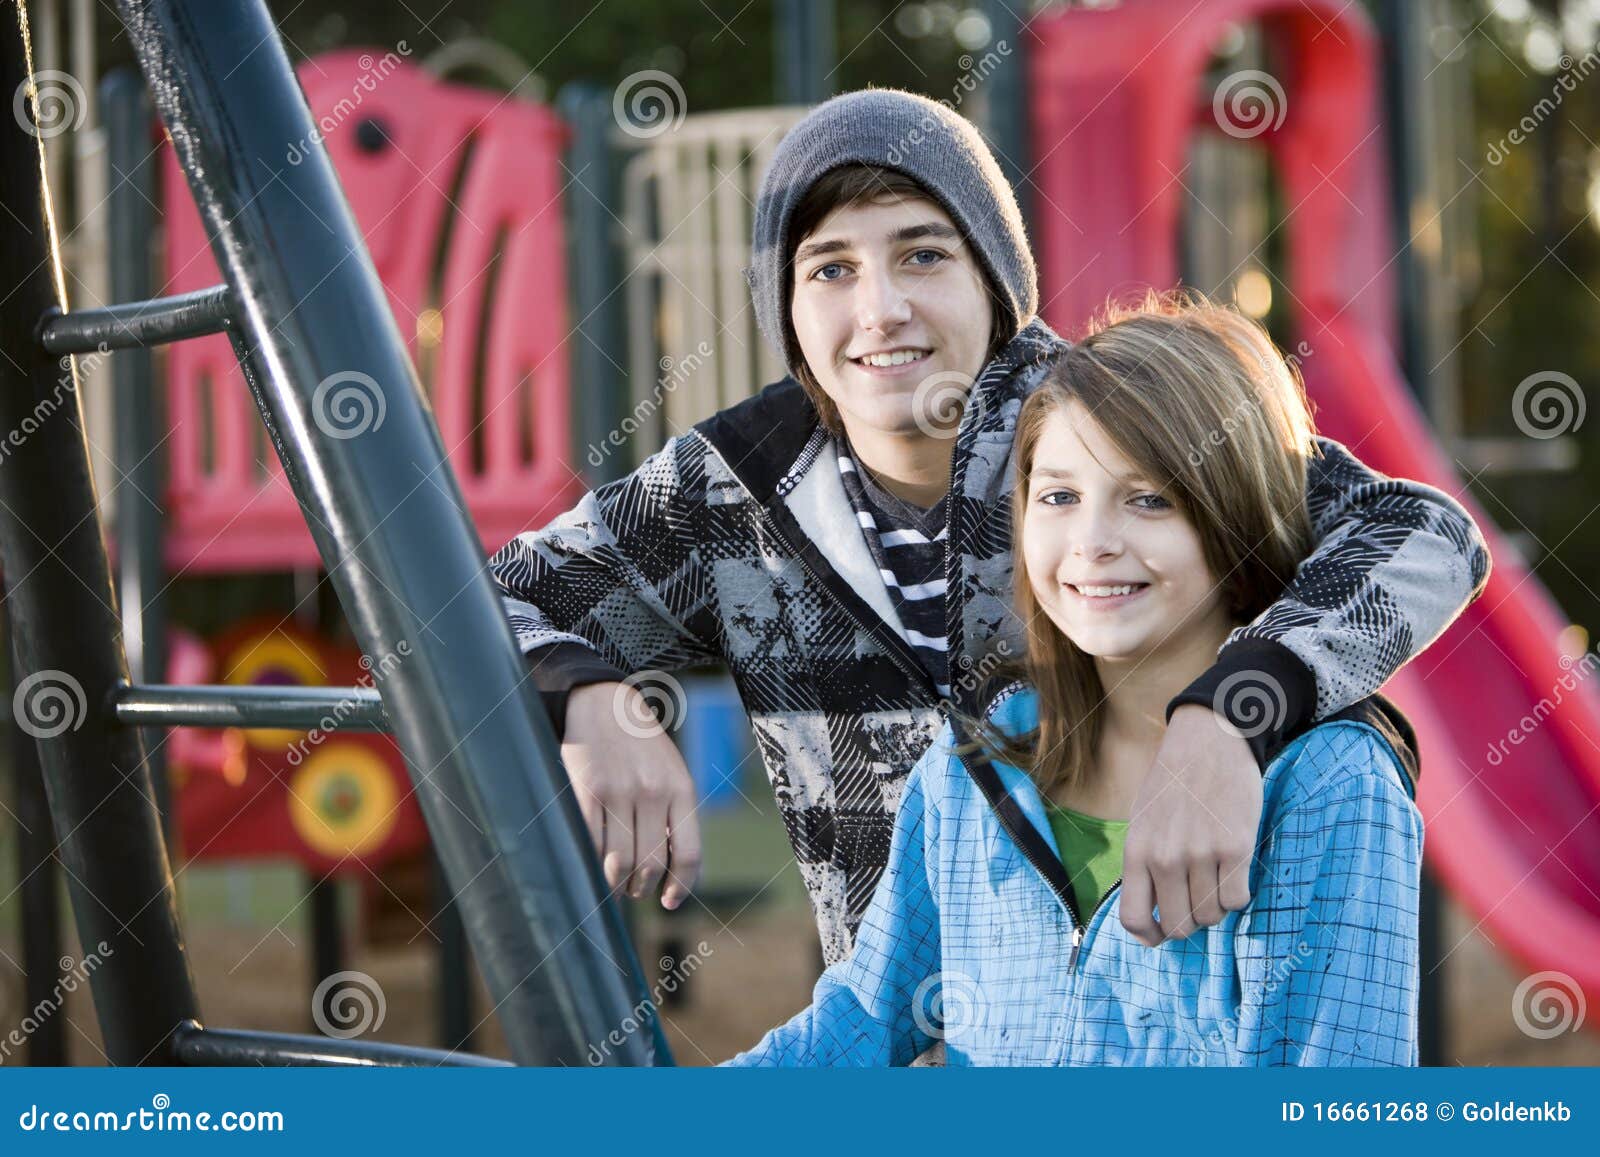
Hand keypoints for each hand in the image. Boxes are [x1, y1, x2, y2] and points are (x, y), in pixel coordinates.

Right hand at [561, 682, 701, 908]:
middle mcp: (653, 792)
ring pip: (619, 863)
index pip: (688, 855)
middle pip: (650, 865)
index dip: (680, 887)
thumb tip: (668, 871)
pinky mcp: (588, 791)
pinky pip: (591, 845)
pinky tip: (591, 866)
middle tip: (632, 891)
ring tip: (612, 883)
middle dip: (640, 888)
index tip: (668, 901)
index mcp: (681, 789)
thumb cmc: (638, 746)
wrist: (603, 703)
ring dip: (615, 884)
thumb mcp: (669, 772)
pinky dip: (591, 864)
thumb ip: (671, 814)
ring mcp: (620, 792)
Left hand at [1120, 703, 1261, 945]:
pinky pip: (1238, 899)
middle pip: (1178, 925)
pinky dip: (1237, 894)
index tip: (1161, 933)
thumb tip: (1151, 915)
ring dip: (1215, 906)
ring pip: (1211, 915)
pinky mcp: (1236, 848)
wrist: (1209, 740)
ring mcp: (1201, 854)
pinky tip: (1233, 871)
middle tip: (1196, 901)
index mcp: (1136, 851)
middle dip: (1188, 922)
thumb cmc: (1174, 782)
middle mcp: (1165, 858)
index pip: (1133, 919)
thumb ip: (1144, 865)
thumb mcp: (1143, 820)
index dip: (1149, 937)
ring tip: (1215, 878)